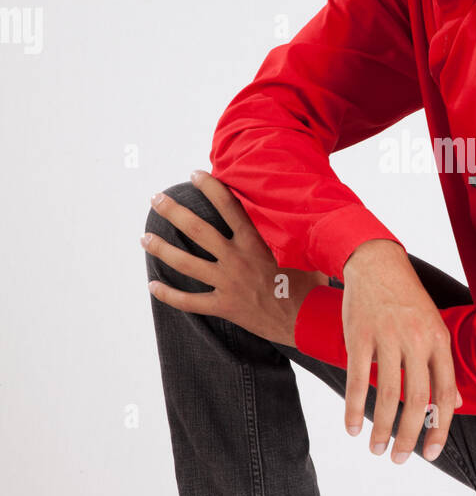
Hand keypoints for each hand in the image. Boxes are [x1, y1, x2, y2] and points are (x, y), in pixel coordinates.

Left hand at [142, 170, 327, 346]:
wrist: (308, 320)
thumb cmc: (311, 283)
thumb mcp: (307, 249)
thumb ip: (297, 229)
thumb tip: (306, 206)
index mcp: (256, 241)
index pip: (228, 205)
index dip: (210, 187)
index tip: (194, 175)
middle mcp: (237, 258)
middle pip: (197, 230)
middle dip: (173, 212)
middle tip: (156, 199)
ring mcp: (228, 283)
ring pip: (185, 263)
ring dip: (161, 248)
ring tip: (144, 237)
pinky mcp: (224, 306)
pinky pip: (189, 301)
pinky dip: (169, 294)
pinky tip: (153, 286)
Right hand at [341, 239, 462, 464]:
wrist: (377, 264)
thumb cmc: (407, 300)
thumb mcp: (435, 328)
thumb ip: (444, 366)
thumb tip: (458, 404)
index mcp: (439, 341)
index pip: (446, 393)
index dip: (441, 427)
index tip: (432, 453)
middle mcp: (417, 341)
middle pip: (418, 399)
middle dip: (410, 435)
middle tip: (400, 459)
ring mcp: (388, 338)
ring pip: (387, 394)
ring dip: (381, 428)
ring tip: (376, 450)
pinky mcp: (360, 336)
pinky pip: (358, 380)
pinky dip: (355, 408)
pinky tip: (353, 428)